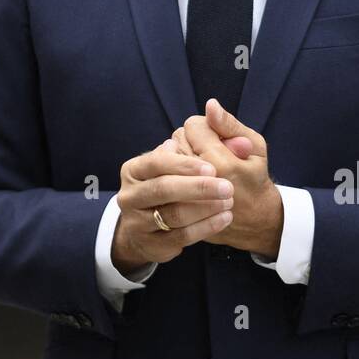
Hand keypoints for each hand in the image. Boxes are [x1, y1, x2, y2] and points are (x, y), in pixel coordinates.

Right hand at [111, 139, 234, 275]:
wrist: (147, 227)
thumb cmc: (168, 184)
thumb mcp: (174, 163)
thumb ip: (194, 142)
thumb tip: (214, 114)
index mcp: (133, 170)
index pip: (156, 162)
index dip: (184, 164)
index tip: (212, 166)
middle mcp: (130, 195)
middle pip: (163, 189)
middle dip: (198, 188)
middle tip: (226, 187)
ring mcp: (137, 222)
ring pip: (173, 215)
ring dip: (205, 209)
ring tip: (229, 202)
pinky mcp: (151, 245)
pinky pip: (181, 236)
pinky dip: (205, 227)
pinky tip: (223, 218)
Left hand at [172, 99, 282, 258]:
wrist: (252, 221)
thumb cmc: (255, 178)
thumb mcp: (256, 147)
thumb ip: (230, 125)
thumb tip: (210, 105)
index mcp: (222, 162)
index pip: (193, 126)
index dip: (203, 127)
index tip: (216, 137)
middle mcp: (200, 179)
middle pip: (177, 138)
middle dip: (191, 140)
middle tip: (209, 152)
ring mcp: (187, 194)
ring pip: (168, 156)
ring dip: (180, 156)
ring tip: (200, 165)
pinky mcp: (178, 206)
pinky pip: (163, 176)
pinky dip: (172, 172)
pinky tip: (187, 176)